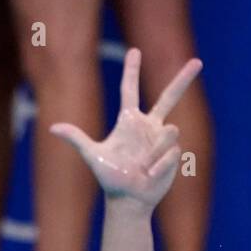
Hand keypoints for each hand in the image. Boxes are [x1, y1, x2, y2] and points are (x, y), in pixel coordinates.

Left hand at [51, 49, 200, 209]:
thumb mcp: (93, 156)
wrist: (129, 199)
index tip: (135, 51)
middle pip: (169, 96)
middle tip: (198, 61)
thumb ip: (76, 138)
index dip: (132, 70)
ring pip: (170, 131)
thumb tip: (52, 128)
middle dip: (184, 79)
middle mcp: (148, 125)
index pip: (129, 90)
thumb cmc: (110, 178)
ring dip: (155, 152)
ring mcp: (163, 138)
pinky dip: (159, 165)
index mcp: (129, 121)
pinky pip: (172, 151)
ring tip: (143, 166)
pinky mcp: (174, 152)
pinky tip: (151, 174)